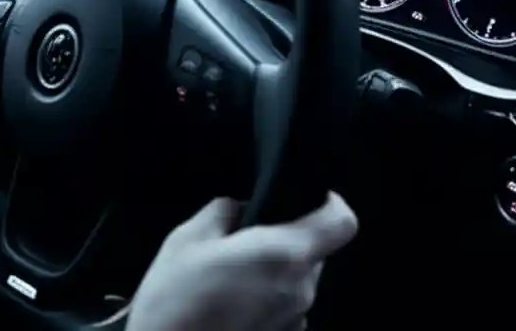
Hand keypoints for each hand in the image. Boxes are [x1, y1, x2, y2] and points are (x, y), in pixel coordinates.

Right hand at [127, 192, 357, 330]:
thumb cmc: (174, 304)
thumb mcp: (186, 240)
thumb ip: (222, 212)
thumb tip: (236, 208)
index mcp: (283, 254)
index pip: (340, 222)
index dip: (332, 204)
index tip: (314, 198)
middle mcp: (299, 289)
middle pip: (315, 252)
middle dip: (286, 242)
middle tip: (245, 244)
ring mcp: (294, 320)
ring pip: (298, 281)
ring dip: (273, 274)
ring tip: (229, 280)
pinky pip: (284, 308)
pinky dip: (266, 300)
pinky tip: (230, 305)